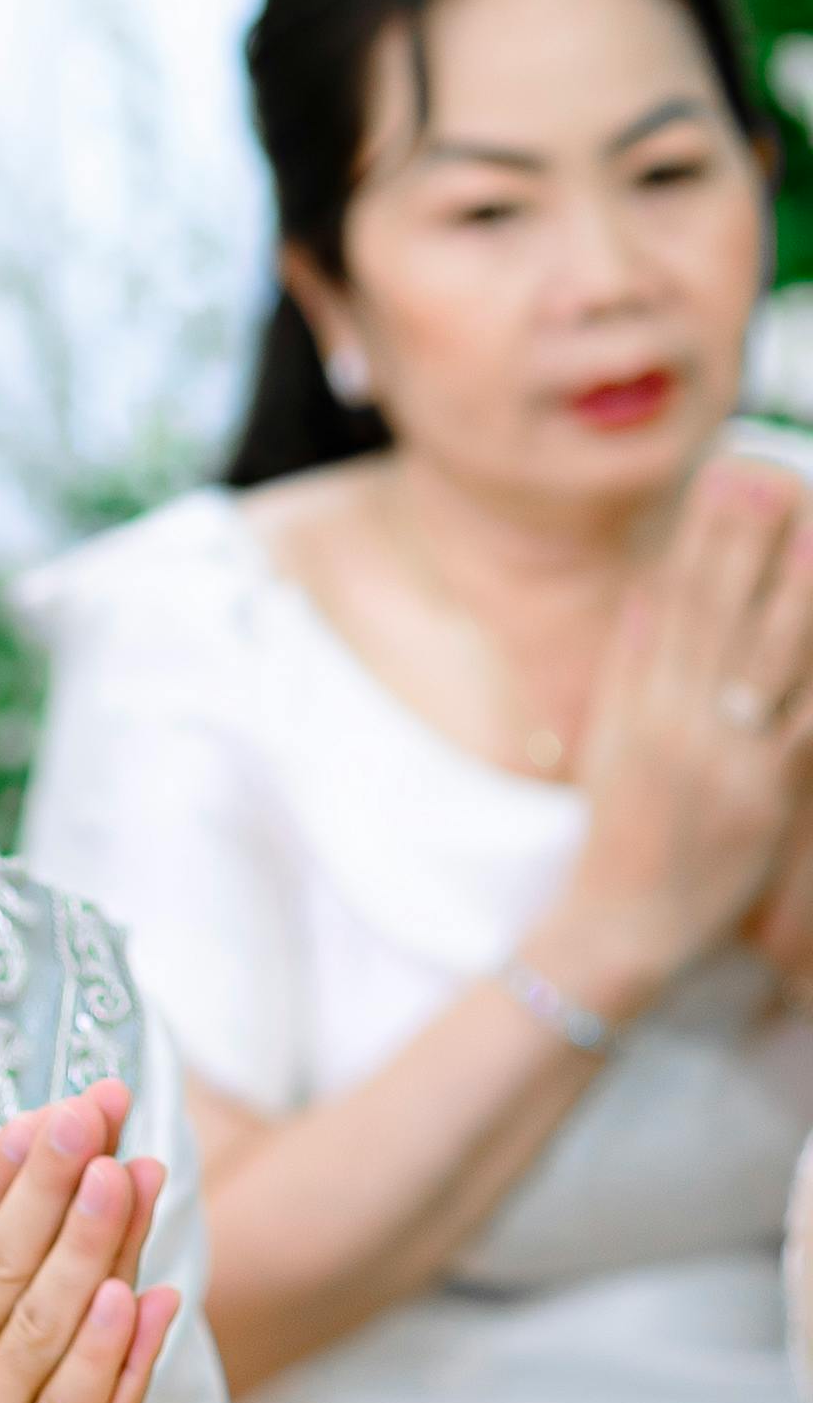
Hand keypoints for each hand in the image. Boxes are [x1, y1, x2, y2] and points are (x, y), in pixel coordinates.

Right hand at [542, 458, 812, 1019]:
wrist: (622, 925)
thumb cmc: (619, 835)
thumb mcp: (609, 744)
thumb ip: (630, 667)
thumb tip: (649, 592)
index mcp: (644, 702)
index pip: (677, 602)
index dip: (702, 538)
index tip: (723, 481)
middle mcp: (682, 718)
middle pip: (720, 614)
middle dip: (745, 543)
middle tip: (768, 477)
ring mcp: (725, 753)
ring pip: (769, 657)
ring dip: (797, 592)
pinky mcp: (765, 791)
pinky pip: (805, 723)